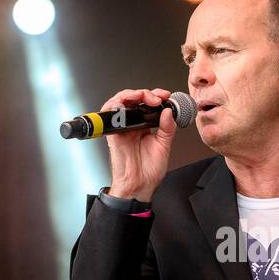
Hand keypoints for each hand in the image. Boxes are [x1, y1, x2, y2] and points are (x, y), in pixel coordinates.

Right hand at [100, 87, 176, 203]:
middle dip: (146, 93)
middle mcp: (132, 125)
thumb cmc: (149, 171)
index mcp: (144, 127)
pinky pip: (109, 113)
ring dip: (132, 94)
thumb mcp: (164, 146)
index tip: (166, 96)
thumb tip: (169, 111)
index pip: (147, 104)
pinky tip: (128, 102)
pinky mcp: (113, 133)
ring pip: (121, 101)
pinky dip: (116, 103)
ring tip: (145, 97)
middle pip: (134, 99)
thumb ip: (167, 128)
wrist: (139, 186)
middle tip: (158, 98)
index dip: (155, 96)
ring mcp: (122, 128)